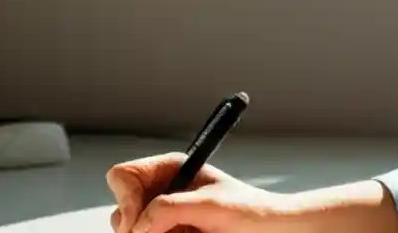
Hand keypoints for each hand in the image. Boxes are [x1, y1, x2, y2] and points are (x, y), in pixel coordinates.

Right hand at [105, 152, 296, 232]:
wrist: (276, 232)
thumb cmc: (253, 212)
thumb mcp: (209, 205)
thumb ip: (169, 208)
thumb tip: (138, 225)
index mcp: (170, 170)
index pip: (123, 176)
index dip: (126, 199)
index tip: (139, 221)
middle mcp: (162, 192)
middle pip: (122, 209)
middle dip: (137, 225)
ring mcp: (165, 218)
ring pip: (132, 231)